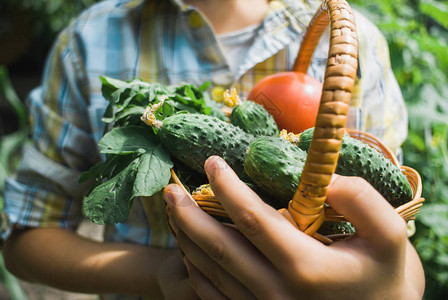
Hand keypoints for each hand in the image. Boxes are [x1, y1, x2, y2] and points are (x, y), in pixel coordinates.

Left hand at [164, 156, 424, 299]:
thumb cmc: (384, 278)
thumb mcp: (390, 236)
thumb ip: (362, 201)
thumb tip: (325, 179)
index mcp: (305, 266)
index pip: (254, 219)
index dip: (228, 187)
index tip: (211, 162)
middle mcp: (276, 291)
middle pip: (220, 247)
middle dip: (188, 214)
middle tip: (169, 188)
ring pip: (211, 271)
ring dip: (187, 239)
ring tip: (172, 212)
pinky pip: (214, 295)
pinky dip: (195, 269)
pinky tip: (188, 249)